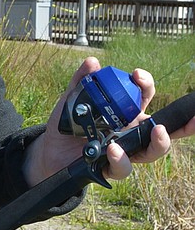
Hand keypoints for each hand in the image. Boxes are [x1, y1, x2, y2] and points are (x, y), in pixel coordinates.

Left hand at [23, 56, 189, 186]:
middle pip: (160, 127)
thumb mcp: (71, 101)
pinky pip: (122, 167)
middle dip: (180, 122)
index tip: (136, 75)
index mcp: (124, 112)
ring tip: (156, 131)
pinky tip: (113, 149)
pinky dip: (120, 159)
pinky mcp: (110, 168)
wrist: (49, 151)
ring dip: (159, 142)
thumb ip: (80, 82)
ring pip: (152, 151)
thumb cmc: (67, 125)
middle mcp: (129, 132)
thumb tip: (92, 62)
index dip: (145, 84)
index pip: (143, 96)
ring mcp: (123, 151)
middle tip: (179, 114)